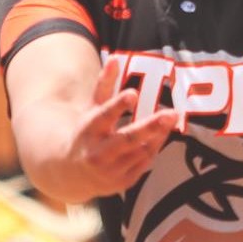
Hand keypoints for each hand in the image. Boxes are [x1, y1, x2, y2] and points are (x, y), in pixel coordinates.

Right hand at [70, 57, 179, 195]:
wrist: (71, 172)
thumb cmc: (87, 132)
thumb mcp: (91, 109)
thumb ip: (104, 85)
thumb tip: (114, 58)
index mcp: (88, 131)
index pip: (103, 117)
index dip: (117, 105)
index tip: (132, 94)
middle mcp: (97, 153)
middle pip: (128, 139)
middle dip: (151, 126)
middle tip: (172, 114)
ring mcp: (110, 171)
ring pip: (141, 151)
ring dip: (157, 134)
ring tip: (171, 117)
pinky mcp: (121, 183)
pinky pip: (144, 163)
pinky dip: (153, 148)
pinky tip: (161, 134)